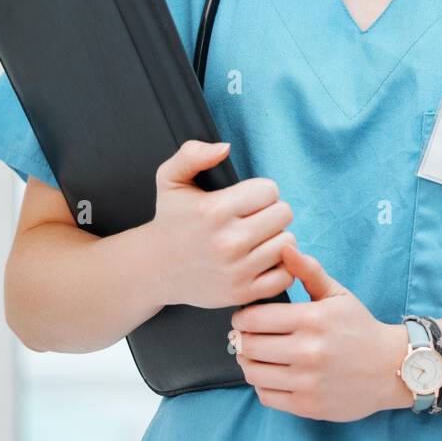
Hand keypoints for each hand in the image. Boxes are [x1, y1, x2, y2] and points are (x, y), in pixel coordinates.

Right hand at [146, 140, 296, 309]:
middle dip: (271, 212)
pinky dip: (279, 267)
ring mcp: (236, 270)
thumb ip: (193, 154)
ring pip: (287, 243)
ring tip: (255, 238)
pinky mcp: (242, 293)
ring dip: (275, 238)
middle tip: (252, 219)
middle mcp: (227, 242)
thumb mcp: (170, 179)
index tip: (246, 200)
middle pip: (283, 214)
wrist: (154, 269)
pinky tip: (260, 259)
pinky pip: (285, 275)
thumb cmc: (170, 221)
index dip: (260, 191)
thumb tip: (224, 147)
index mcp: (214, 210)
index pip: (270, 190)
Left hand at [230, 244, 411, 420]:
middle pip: (249, 346)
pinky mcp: (308, 405)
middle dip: (241, 339)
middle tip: (245, 337)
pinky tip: (272, 375)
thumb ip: (309, 270)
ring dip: (249, 363)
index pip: (253, 318)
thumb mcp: (337, 294)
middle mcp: (308, 351)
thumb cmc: (359, 327)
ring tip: (255, 356)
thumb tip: (284, 248)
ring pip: (253, 373)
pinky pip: (266, 396)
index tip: (244, 318)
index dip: (242, 317)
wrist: (390, 368)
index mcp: (312, 318)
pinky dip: (263, 385)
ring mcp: (308, 381)